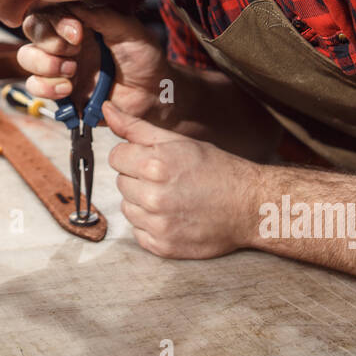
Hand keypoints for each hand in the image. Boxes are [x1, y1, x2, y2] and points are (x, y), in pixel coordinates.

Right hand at [18, 5, 170, 121]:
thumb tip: (74, 4)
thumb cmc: (145, 60)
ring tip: (72, 72)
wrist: (152, 98)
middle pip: (33, 29)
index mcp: (81, 21)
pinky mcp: (58, 91)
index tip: (78, 33)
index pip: (51, 9)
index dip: (56, 20)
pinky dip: (46, 87)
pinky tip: (68, 89)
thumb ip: (103, 16)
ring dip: (45, 65)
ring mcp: (59, 65)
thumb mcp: (130, 31)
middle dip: (49, 41)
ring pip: (27, 57)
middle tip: (75, 52)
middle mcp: (66, 40)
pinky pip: (34, 86)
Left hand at [103, 100, 260, 258]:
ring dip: (142, 202)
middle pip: (120, 182)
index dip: (133, 156)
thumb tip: (106, 109)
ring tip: (171, 197)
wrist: (249, 206)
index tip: (152, 160)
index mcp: (155, 164)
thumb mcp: (178, 141)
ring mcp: (157, 224)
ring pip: (127, 207)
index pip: (116, 157)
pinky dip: (150, 225)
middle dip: (138, 178)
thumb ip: (136, 127)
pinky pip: (138, 231)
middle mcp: (153, 196)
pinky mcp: (162, 246)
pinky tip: (173, 216)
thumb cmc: (216, 170)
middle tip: (168, 179)